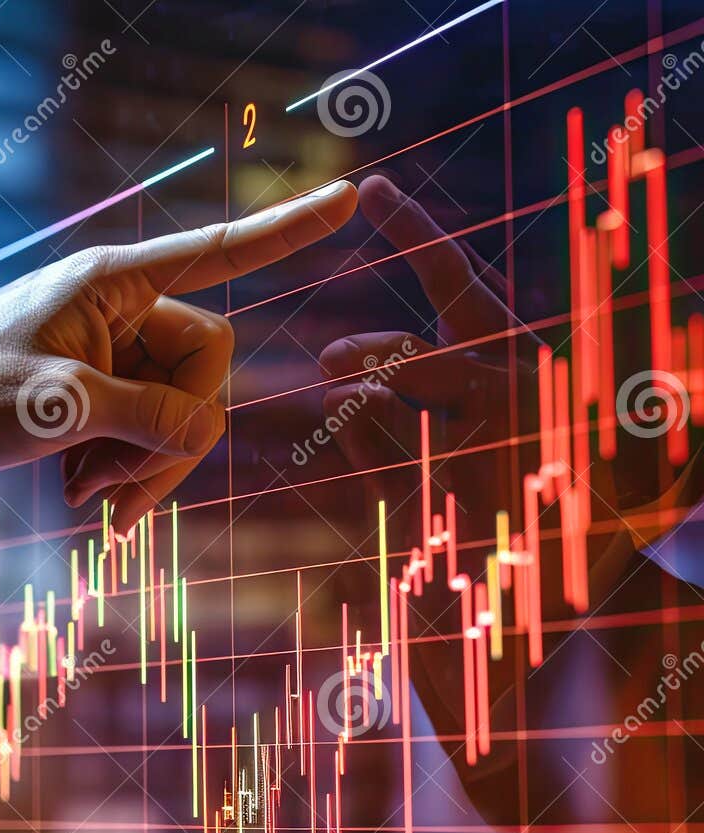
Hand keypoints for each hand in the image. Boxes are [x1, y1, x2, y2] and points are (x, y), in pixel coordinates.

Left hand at [0, 180, 357, 534]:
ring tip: (84, 500)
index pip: (220, 251)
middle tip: (110, 494)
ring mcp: (112, 352)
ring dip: (140, 465)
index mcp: (115, 283)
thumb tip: (208, 428)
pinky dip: (121, 468)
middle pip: (204, 370)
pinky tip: (79, 496)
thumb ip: (145, 418)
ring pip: (176, 412)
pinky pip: (144, 429)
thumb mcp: (58, 407)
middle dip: (170, 439)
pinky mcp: (97, 390)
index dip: (288, 229)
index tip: (351, 195)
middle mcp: (123, 311)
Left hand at [317, 175, 531, 553]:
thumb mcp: (498, 404)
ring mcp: (479, 448)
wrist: (599, 548)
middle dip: (360, 355)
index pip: (457, 281)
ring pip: (376, 410)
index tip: (373, 187)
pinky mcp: (453, 502)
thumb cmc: (540, 466)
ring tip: (355, 408)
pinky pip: (372, 466)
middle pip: (403, 355)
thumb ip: (429, 374)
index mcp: (516, 350)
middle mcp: (503, 389)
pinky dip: (360, 456)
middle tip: (331, 359)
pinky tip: (379, 462)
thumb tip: (342, 381)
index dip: (414, 233)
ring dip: (352, 410)